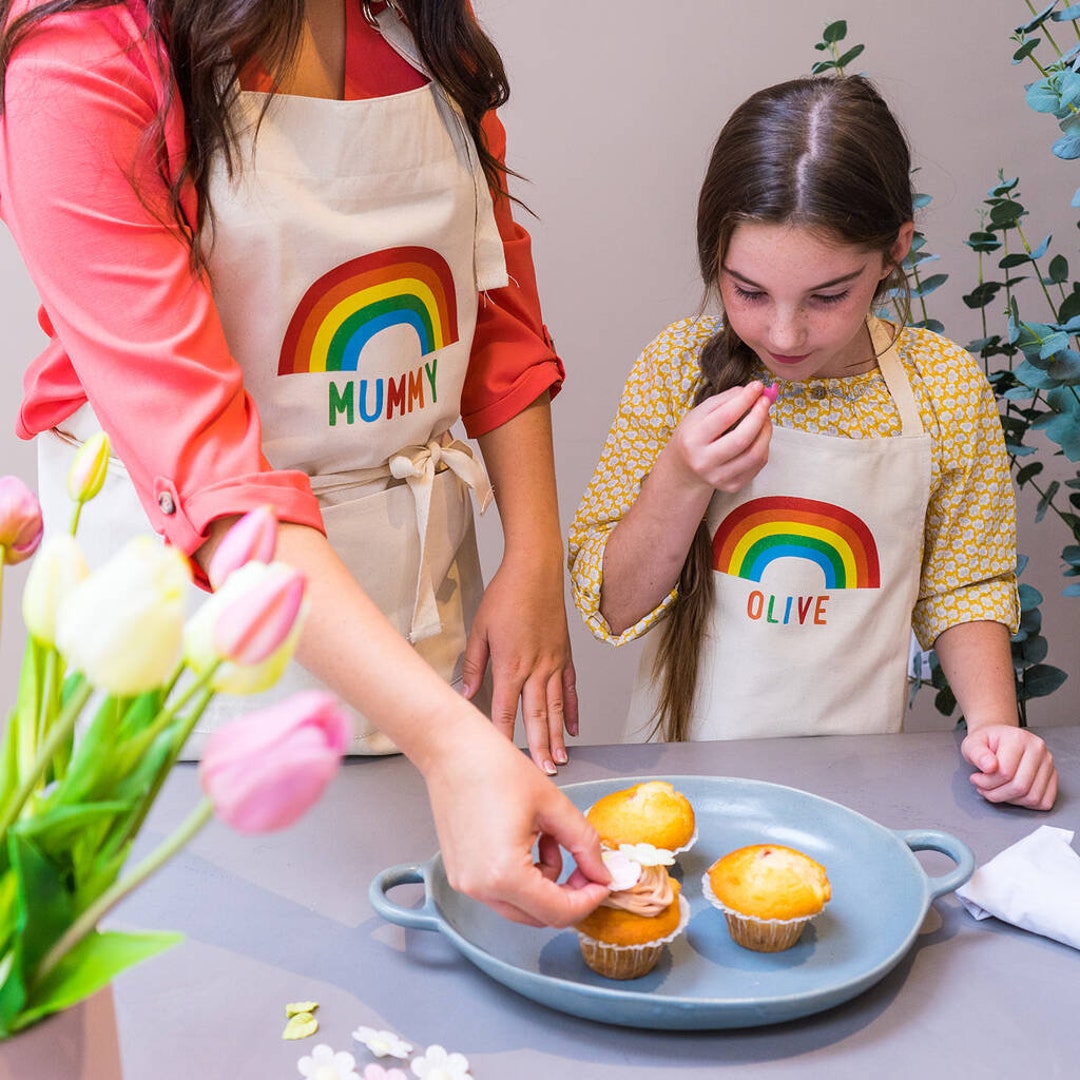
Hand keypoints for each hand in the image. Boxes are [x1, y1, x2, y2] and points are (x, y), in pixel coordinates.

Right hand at [422, 722, 609, 925]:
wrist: (453, 750)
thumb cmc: (495, 768)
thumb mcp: (554, 805)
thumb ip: (584, 844)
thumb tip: (601, 873)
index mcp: (504, 875)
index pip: (558, 912)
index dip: (588, 900)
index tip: (602, 883)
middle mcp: (480, 888)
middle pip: (538, 916)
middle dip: (568, 893)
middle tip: (585, 865)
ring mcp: (466, 883)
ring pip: (520, 905)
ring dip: (545, 882)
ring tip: (549, 840)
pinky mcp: (460, 873)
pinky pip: (501, 890)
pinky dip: (522, 875)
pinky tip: (528, 841)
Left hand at [462, 557, 577, 774]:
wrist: (535, 570)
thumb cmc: (506, 595)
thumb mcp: (480, 629)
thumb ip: (474, 664)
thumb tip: (467, 692)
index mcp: (511, 664)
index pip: (506, 710)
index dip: (505, 737)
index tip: (505, 759)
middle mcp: (535, 668)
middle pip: (537, 716)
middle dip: (539, 747)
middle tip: (544, 772)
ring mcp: (553, 662)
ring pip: (556, 707)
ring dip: (557, 736)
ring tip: (559, 760)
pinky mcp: (564, 655)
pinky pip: (570, 689)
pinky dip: (572, 710)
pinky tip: (573, 729)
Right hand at [666, 382, 772, 494]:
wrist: (685, 468)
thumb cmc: (695, 435)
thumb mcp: (701, 413)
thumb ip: (726, 399)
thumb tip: (755, 391)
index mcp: (693, 440)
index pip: (724, 417)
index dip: (745, 400)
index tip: (758, 387)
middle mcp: (704, 462)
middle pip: (742, 439)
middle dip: (759, 416)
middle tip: (765, 401)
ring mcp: (718, 477)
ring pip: (755, 454)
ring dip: (766, 431)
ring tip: (765, 418)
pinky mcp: (732, 486)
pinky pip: (758, 465)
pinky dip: (763, 446)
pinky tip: (758, 436)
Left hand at [961, 723, 1057, 809]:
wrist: (998, 740)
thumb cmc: (987, 743)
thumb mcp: (972, 744)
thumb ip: (977, 754)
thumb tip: (989, 766)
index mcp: (1018, 738)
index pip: (1005, 772)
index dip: (986, 782)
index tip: (976, 778)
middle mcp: (1037, 749)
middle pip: (1020, 787)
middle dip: (996, 793)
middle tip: (983, 787)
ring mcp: (1048, 763)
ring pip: (1032, 797)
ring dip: (1009, 800)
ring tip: (995, 789)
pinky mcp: (1053, 777)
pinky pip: (1043, 802)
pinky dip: (1024, 803)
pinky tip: (1010, 793)